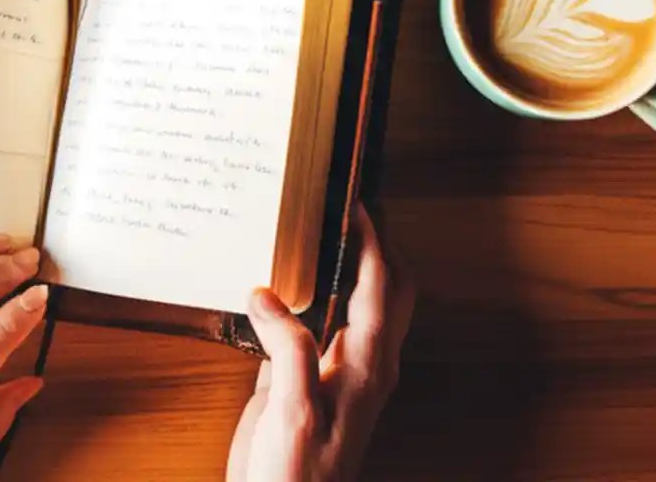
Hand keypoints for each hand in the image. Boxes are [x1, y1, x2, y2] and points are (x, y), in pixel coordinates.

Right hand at [227, 203, 414, 481]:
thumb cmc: (295, 480)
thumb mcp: (291, 411)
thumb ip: (287, 350)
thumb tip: (267, 295)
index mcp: (368, 366)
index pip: (381, 285)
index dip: (372, 240)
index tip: (356, 202)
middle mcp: (363, 364)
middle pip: (388, 290)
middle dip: (378, 246)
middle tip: (347, 210)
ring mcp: (339, 374)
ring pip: (359, 306)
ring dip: (348, 269)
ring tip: (317, 235)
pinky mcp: (310, 385)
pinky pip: (319, 328)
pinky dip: (311, 299)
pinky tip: (281, 288)